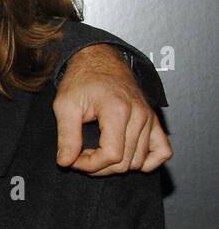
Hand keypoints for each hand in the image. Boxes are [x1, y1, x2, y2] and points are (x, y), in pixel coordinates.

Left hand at [54, 44, 171, 174]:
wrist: (100, 61)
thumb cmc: (83, 80)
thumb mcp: (65, 105)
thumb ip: (66, 135)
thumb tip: (66, 162)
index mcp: (117, 110)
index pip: (112, 155)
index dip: (89, 165)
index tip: (72, 159)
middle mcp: (139, 115)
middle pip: (125, 162)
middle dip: (98, 166)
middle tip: (79, 156)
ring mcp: (149, 119)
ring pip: (139, 162)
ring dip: (116, 166)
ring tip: (96, 152)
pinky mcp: (154, 122)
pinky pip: (163, 152)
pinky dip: (147, 162)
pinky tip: (125, 157)